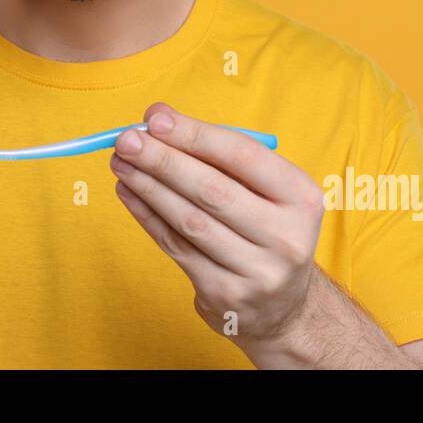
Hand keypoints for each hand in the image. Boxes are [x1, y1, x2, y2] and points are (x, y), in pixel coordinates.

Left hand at [109, 102, 325, 364]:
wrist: (283, 304)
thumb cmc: (265, 227)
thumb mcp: (267, 190)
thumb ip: (219, 154)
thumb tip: (159, 119)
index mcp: (302, 198)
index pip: (243, 157)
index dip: (196, 135)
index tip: (157, 119)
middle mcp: (285, 237)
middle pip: (212, 190)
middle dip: (163, 160)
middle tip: (126, 140)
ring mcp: (256, 271)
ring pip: (189, 220)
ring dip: (148, 186)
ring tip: (121, 162)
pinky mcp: (224, 294)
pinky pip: (176, 246)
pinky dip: (147, 215)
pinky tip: (129, 192)